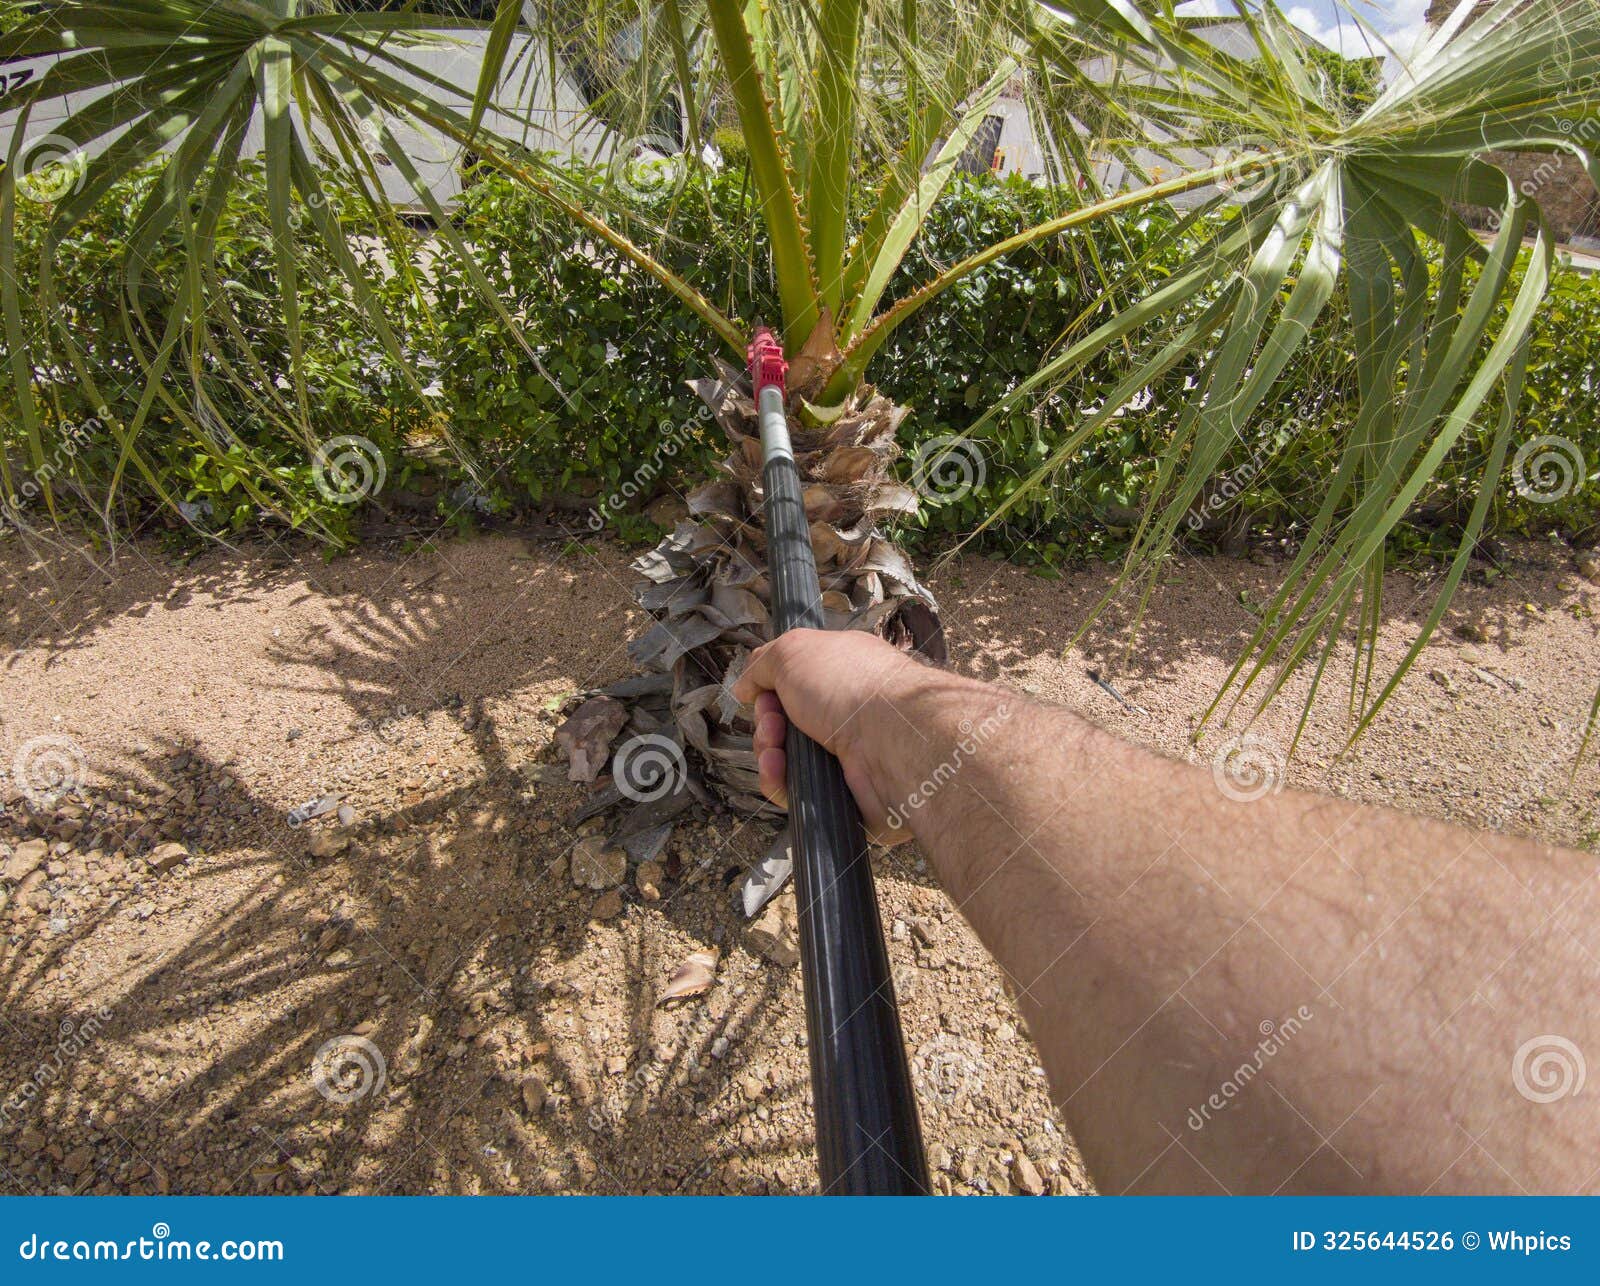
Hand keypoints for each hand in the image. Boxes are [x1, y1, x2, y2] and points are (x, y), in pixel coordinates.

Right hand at [731, 629, 918, 845]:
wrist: (893, 743)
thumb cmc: (851, 686)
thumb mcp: (795, 650)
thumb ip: (763, 662)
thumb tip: (745, 685)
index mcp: (842, 674)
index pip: (794, 684)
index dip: (770, 690)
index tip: (764, 693)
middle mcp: (846, 714)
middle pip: (785, 724)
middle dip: (766, 724)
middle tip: (774, 724)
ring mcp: (845, 757)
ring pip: (787, 760)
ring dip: (768, 753)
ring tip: (775, 750)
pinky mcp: (842, 795)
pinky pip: (797, 793)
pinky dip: (780, 782)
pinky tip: (778, 771)